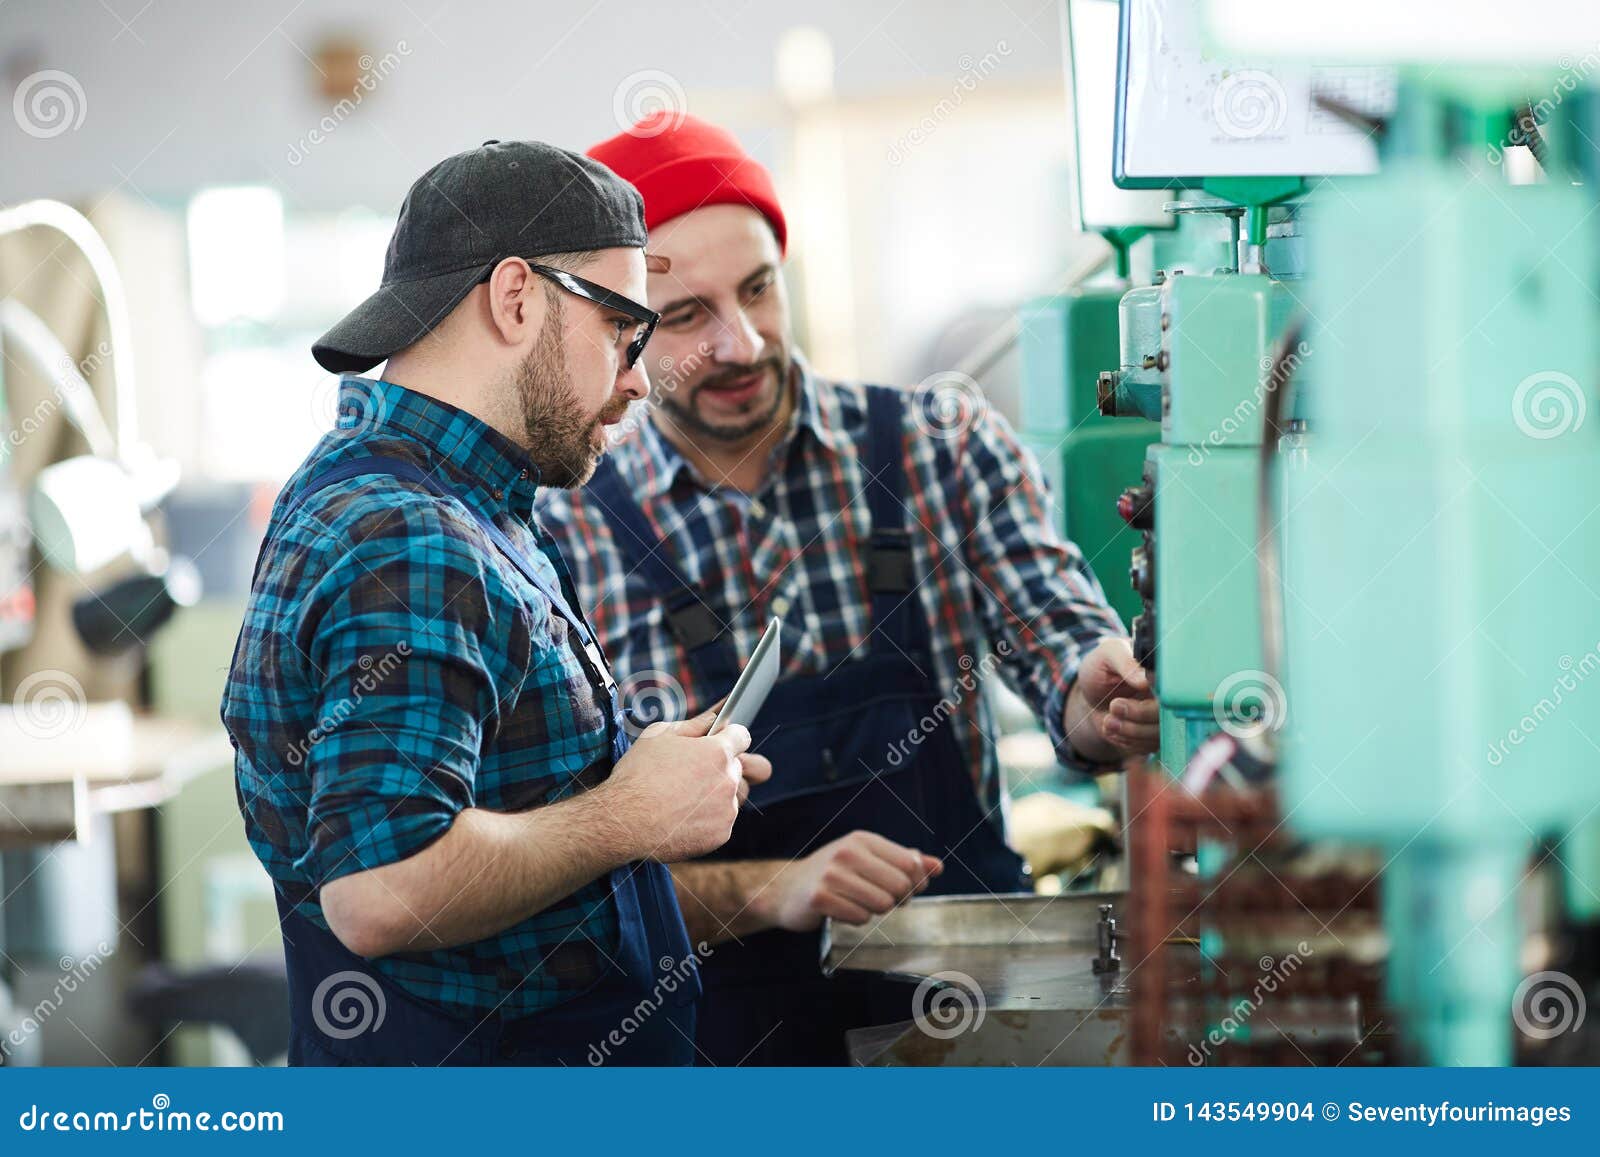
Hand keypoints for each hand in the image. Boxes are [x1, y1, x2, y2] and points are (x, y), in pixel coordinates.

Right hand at [601, 707, 751, 861]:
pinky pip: (722, 821)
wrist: (624, 821)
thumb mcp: (659, 735)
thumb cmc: (637, 775)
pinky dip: (707, 820)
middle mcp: (728, 780)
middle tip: (694, 774)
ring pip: (732, 796)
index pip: (742, 736)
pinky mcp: (721, 834)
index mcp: (717, 752)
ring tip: (685, 797)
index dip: (729, 737)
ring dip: (716, 795)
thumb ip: (694, 724)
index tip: (720, 743)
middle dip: (721, 767)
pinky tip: (683, 816)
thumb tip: (714, 717)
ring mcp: (727, 809)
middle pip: (738, 768)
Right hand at [757, 831, 942, 931]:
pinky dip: (856, 920)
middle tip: (878, 899)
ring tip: (858, 903)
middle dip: (895, 900)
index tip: (903, 889)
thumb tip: (938, 866)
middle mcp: (847, 852)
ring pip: (882, 904)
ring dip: (874, 911)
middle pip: (899, 886)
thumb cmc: (832, 874)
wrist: (785, 888)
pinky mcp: (820, 898)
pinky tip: (842, 910)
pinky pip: (860, 918)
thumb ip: (904, 861)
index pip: (910, 864)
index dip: (914, 883)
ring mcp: (832, 875)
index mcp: (863, 840)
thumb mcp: (867, 859)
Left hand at [1063, 636, 1159, 761]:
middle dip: (1137, 718)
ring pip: (1156, 737)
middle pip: (1166, 718)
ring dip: (1129, 733)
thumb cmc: (1101, 666)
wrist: (1090, 692)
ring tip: (1106, 721)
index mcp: (1163, 674)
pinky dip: (1125, 741)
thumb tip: (1143, 680)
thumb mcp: (1108, 654)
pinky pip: (1145, 747)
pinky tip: (1109, 728)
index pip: (1171, 693)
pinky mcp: (1151, 736)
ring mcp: (1161, 719)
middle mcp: (1167, 698)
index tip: (1119, 702)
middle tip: (1112, 708)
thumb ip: (1125, 662)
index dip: (1149, 702)